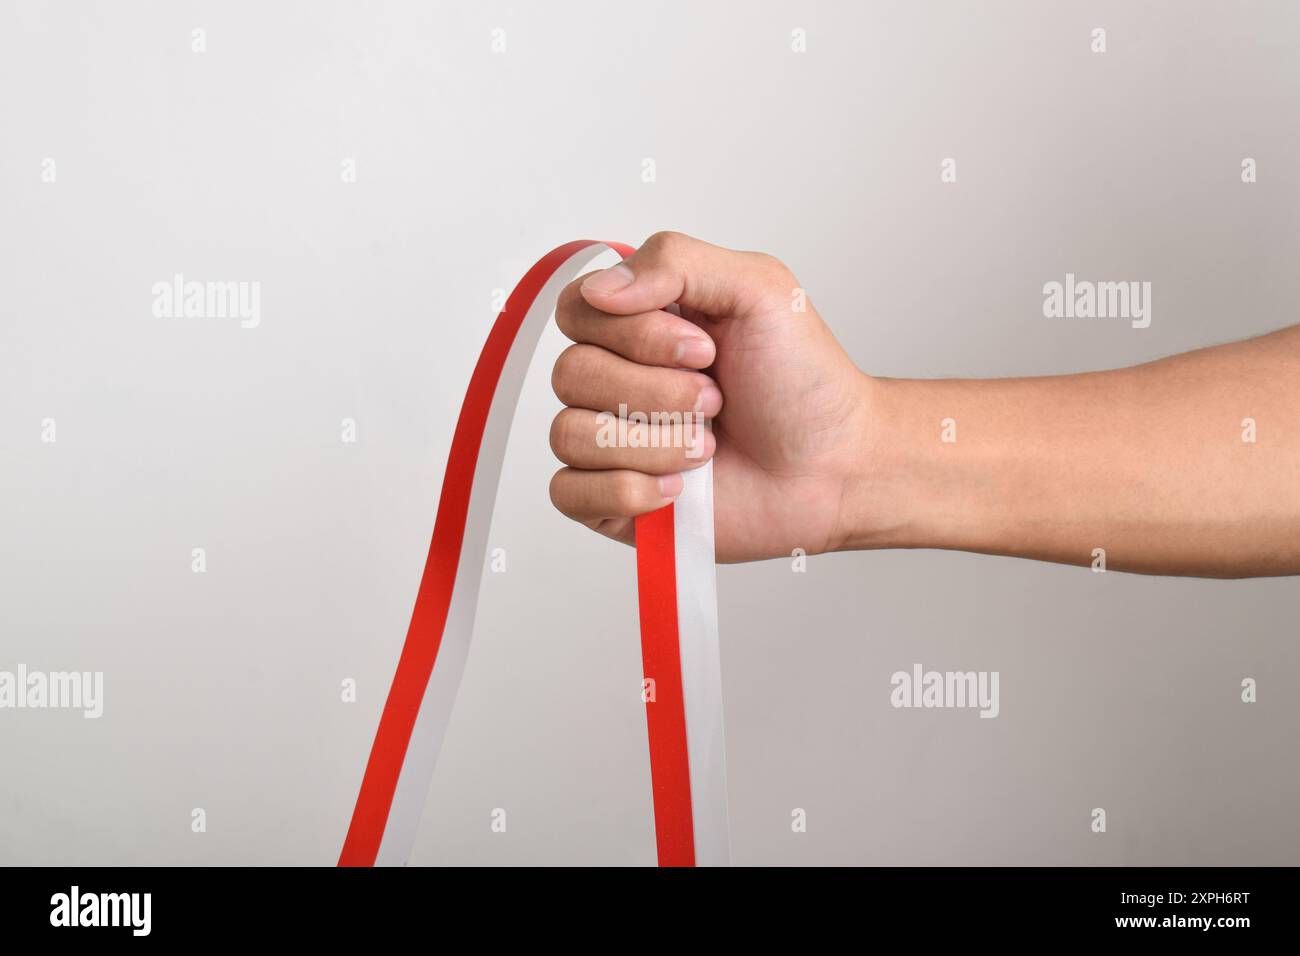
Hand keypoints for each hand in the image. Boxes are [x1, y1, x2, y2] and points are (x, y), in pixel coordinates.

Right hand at [548, 231, 873, 562]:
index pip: (577, 311)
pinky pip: (569, 492)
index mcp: (638, 323)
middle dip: (657, 391)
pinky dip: (626, 491)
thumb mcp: (758, 287)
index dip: (634, 334)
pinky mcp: (611, 500)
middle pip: (571, 373)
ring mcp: (610, 442)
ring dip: (652, 443)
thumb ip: (675, 260)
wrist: (836, 465)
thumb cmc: (804, 381)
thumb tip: (601, 288)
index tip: (705, 350)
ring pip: (570, 434)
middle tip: (717, 400)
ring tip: (708, 446)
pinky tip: (678, 490)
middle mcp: (615, 378)